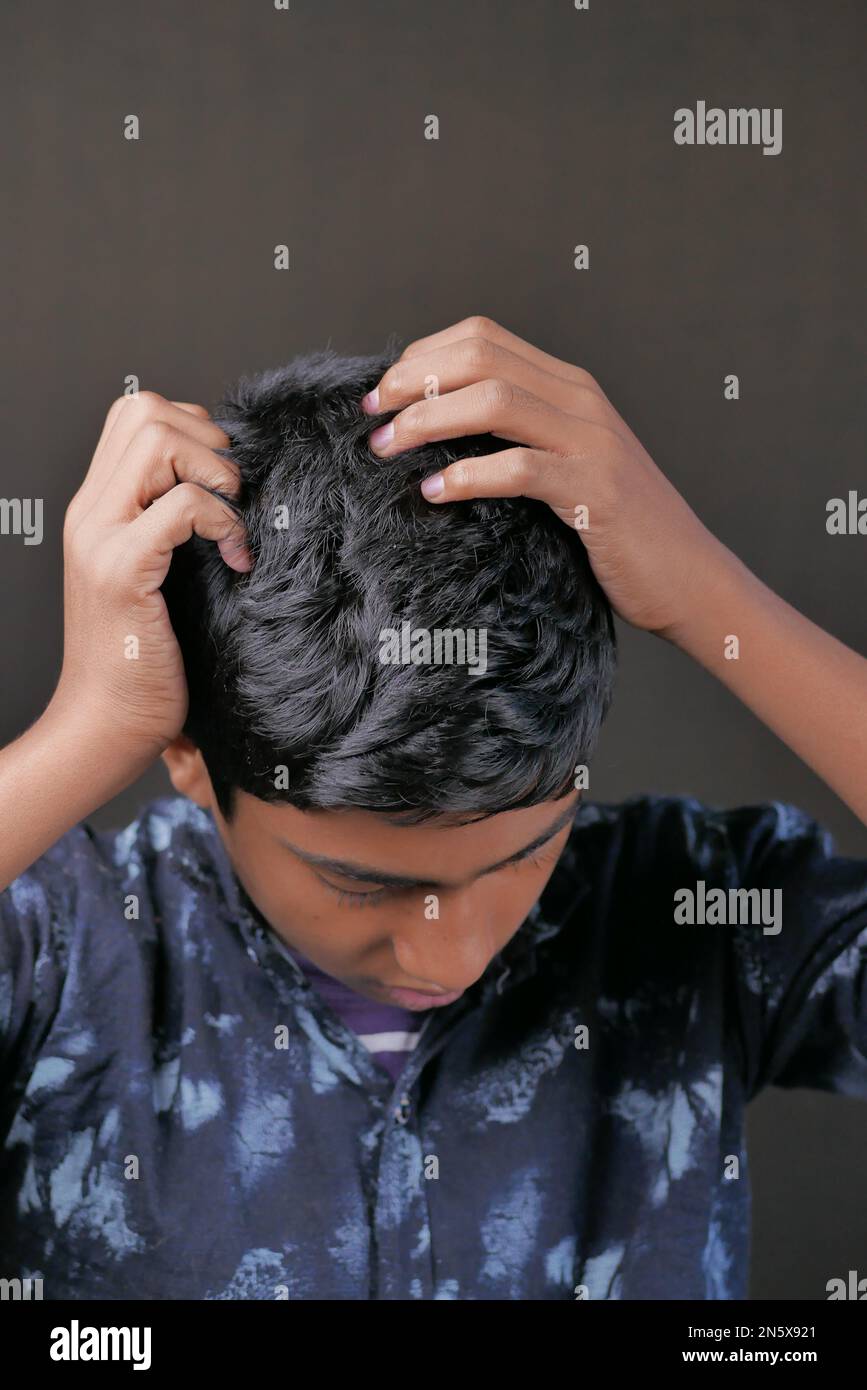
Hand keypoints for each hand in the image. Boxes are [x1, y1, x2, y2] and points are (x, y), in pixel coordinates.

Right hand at [51, 391, 250, 769]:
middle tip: (230, 499)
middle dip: (206, 439)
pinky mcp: (121, 569)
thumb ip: (177, 528)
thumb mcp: (162, 578)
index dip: (194, 431)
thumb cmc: (142, 662)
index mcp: (99, 509)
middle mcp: (91, 512)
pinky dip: (224, 522)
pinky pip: (183, 505)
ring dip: (214, 472)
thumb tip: (234, 489)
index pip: (136, 414)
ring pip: (157, 438)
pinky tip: (237, 560)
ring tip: (232, 523)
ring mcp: (100, 537)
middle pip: (144, 408)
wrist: (105, 726)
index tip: (223, 486)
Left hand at [362, 315, 734, 638]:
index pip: (484, 337)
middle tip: (371, 416)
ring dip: (427, 420)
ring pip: (493, 400)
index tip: (382, 393)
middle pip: (481, 355)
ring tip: (387, 448)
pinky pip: (518, 468)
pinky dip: (465, 476)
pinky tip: (432, 492)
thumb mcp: (566, 468)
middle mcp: (581, 401)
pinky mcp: (594, 491)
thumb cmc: (618, 533)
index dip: (422, 356)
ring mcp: (591, 443)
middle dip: (413, 380)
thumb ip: (517, 439)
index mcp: (571, 387)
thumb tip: (437, 436)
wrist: (689, 579)